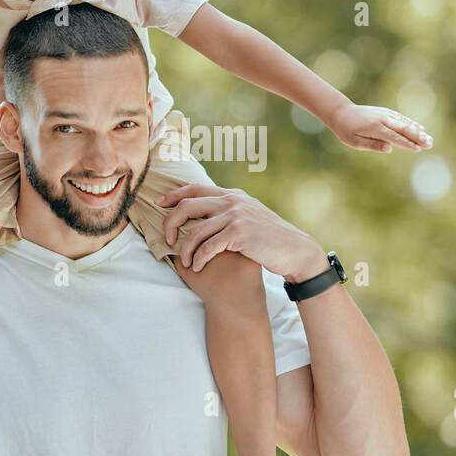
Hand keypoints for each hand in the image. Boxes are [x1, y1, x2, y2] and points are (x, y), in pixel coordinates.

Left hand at [156, 183, 329, 279]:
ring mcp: (236, 216)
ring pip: (196, 230)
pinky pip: (208, 246)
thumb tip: (209, 212)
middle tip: (168, 238)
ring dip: (185, 248)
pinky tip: (197, 267)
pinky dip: (199, 258)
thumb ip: (232, 211)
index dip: (174, 195)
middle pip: (188, 205)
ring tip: (186, 261)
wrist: (295, 250)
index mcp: (233, 195)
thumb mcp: (251, 216)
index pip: (195, 188)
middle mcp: (232, 201)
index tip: (160, 204)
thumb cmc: (271, 238)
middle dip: (171, 222)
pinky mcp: (239, 233)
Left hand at [327, 103, 431, 153]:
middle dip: (418, 137)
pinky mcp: (386, 112)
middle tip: (430, 144)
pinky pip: (401, 118)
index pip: (394, 137)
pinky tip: (421, 129)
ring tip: (429, 139)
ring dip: (418, 131)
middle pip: (403, 128)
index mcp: (374, 128)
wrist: (342, 112)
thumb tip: (389, 148)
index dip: (407, 143)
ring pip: (405, 122)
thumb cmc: (347, 130)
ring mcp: (385, 114)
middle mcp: (382, 119)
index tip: (417, 149)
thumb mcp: (355, 142)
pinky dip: (412, 123)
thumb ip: (372, 145)